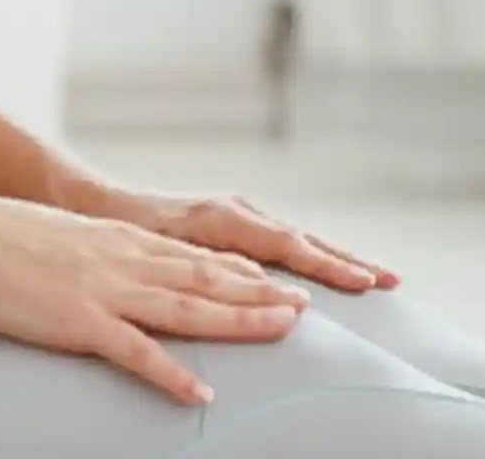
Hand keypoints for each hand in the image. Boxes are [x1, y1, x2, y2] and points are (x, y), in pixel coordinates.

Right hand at [0, 193, 310, 405]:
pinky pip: (136, 354)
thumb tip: (98, 264)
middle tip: (302, 306)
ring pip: (188, 308)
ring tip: (281, 330)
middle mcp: (124, 260)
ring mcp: (106, 291)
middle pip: (205, 280)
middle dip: (258, 294)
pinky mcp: (81, 321)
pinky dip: (172, 376)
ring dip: (239, 321)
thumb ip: (89, 251)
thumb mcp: (58, 234)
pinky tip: (200, 395)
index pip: (191, 255)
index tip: (271, 278)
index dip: (237, 270)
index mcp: (117, 240)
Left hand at [127, 194, 398, 292]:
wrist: (94, 201)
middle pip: (302, 238)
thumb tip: (261, 280)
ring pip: (294, 237)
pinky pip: (277, 238)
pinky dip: (306, 251)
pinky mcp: (226, 222)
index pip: (289, 245)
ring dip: (332, 255)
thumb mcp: (165, 246)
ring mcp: (232, 214)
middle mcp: (234, 211)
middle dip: (346, 259)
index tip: (364, 282)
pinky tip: (324, 265)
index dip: (327, 265)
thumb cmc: (123, 227)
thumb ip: (212, 261)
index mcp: (224, 217)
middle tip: (391, 280)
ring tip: (373, 275)